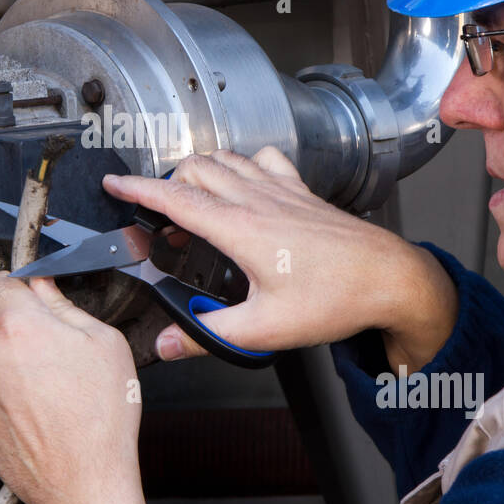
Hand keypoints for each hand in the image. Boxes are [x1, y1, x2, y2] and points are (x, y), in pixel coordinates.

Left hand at [0, 271, 163, 503]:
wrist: (84, 485)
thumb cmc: (100, 419)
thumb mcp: (105, 343)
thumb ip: (66, 307)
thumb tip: (46, 288)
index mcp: (17, 326)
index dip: (16, 283)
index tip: (29, 290)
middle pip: (1, 324)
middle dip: (28, 330)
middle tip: (65, 352)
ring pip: (0, 360)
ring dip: (22, 366)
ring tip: (62, 391)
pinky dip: (17, 397)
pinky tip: (49, 413)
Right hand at [102, 147, 457, 372]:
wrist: (389, 278)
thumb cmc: (335, 298)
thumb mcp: (265, 329)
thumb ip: (209, 334)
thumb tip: (168, 344)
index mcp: (239, 228)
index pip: (174, 198)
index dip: (137, 189)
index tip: (114, 184)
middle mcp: (257, 199)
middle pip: (195, 171)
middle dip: (166, 185)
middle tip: (156, 217)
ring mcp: (281, 190)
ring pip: (226, 160)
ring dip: (200, 173)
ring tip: (192, 204)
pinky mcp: (301, 191)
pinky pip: (263, 160)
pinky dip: (243, 164)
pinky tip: (244, 183)